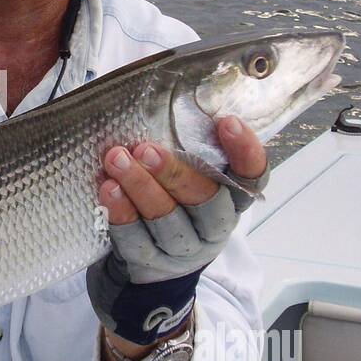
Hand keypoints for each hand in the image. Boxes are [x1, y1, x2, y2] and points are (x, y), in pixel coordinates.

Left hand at [97, 115, 267, 262]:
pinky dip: (121, 213)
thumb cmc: (176, 199)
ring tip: (115, 160)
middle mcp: (216, 224)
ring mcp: (185, 248)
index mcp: (234, 198)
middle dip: (174, 172)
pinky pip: (136, 240)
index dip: (245, 151)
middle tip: (146, 149)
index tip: (226, 121)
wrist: (156, 262)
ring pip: (166, 218)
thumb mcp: (191, 173)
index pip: (253, 175)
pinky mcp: (153, 264)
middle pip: (205, 199)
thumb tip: (167, 96)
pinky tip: (107, 190)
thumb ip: (190, 145)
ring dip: (139, 187)